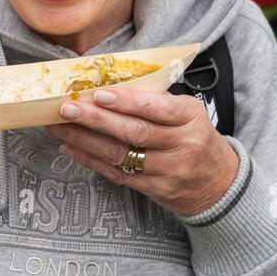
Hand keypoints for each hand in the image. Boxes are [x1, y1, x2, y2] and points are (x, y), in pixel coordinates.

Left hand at [45, 87, 238, 215]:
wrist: (218, 183)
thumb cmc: (194, 137)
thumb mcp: (188, 113)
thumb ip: (155, 100)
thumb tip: (107, 85)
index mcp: (190, 118)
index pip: (157, 108)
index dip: (127, 101)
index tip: (99, 93)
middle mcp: (181, 145)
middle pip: (134, 132)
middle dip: (96, 119)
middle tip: (66, 108)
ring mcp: (168, 171)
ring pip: (121, 154)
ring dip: (85, 140)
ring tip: (59, 127)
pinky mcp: (155, 190)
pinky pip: (118, 174)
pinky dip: (91, 160)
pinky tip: (72, 148)